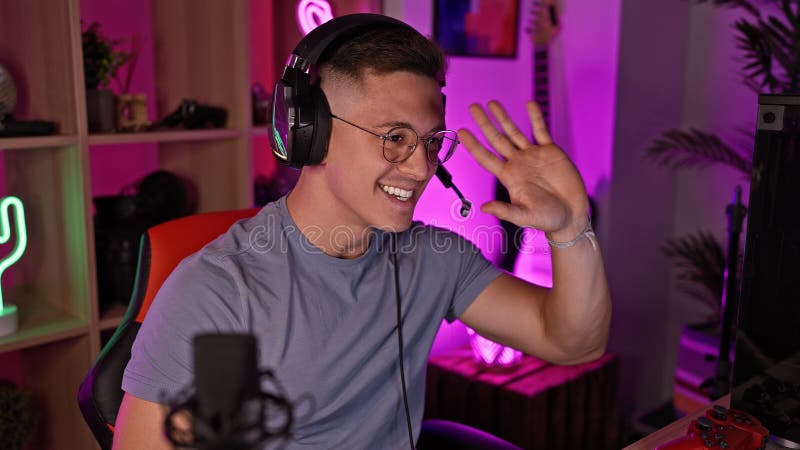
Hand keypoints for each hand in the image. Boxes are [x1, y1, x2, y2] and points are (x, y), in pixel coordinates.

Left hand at [458, 100, 588, 239]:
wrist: (571, 215)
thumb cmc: (547, 219)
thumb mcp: (524, 216)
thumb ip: (505, 211)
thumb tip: (484, 208)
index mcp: (508, 177)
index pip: (485, 157)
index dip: (473, 145)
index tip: (461, 131)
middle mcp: (517, 163)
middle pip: (496, 139)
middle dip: (484, 123)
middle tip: (473, 107)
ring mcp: (533, 156)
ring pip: (514, 132)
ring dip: (504, 117)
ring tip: (492, 102)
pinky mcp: (551, 151)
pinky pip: (541, 130)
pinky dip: (535, 117)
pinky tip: (530, 104)